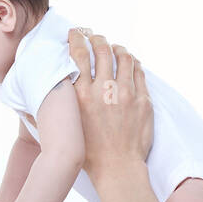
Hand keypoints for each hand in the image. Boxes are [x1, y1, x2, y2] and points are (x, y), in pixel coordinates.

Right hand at [65, 29, 152, 188]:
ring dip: (118, 48)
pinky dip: (133, 64)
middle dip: (98, 39)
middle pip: (102, 51)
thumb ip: (68, 99)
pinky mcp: (144, 101)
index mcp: (82, 95)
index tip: (75, 33)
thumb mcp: (71, 121)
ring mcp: (127, 94)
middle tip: (95, 38)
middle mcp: (104, 90)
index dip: (76, 39)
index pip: (79, 55)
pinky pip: (139, 73)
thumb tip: (59, 83)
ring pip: (124, 58)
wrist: (117, 168)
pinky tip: (130, 63)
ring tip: (115, 48)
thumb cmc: (89, 151)